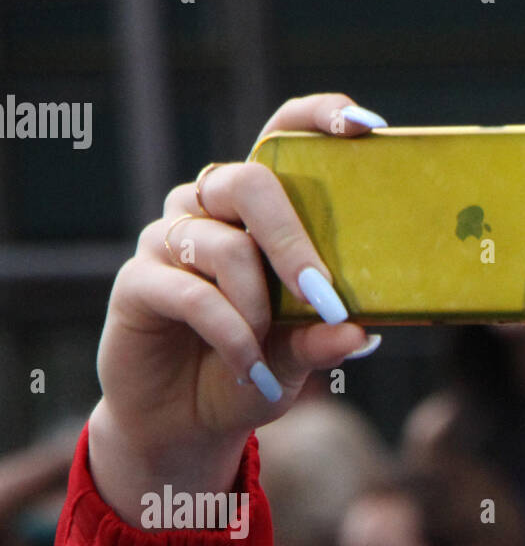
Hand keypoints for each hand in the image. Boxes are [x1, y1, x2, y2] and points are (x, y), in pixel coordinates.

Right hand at [89, 93, 381, 517]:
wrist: (187, 425)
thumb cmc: (250, 375)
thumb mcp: (297, 361)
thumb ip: (323, 340)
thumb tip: (362, 331)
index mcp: (256, 213)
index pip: (280, 137)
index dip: (316, 120)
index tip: (364, 129)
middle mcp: (209, 212)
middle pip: (250, 182)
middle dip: (294, 241)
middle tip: (324, 296)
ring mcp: (169, 242)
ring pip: (226, 246)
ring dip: (260, 308)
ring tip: (269, 358)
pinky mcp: (139, 281)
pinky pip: (193, 294)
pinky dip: (231, 336)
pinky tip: (248, 370)